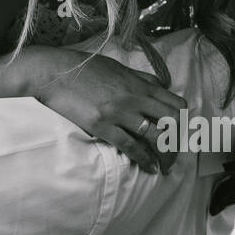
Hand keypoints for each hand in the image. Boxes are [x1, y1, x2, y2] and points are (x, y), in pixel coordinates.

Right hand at [21, 45, 187, 175]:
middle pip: (171, 122)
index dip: (181, 121)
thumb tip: (158, 86)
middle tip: (173, 153)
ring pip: (155, 137)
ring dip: (165, 155)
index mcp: (137, 83)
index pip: (175, 103)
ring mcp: (118, 112)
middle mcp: (133, 98)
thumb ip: (139, 78)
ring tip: (165, 166)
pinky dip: (144, 159)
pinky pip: (130, 146)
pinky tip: (149, 167)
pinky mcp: (102, 125)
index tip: (178, 131)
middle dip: (177, 141)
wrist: (53, 73)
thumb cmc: (82, 68)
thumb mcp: (116, 67)